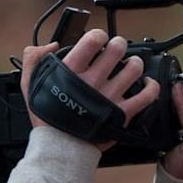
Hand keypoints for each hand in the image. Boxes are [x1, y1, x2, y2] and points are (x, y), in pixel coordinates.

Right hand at [19, 29, 160, 142]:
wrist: (60, 147)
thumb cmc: (47, 118)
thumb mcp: (30, 84)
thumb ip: (34, 59)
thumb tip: (51, 45)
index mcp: (72, 71)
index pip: (93, 40)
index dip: (99, 34)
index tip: (99, 39)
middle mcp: (93, 81)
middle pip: (117, 50)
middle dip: (119, 45)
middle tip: (117, 50)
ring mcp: (110, 97)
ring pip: (134, 69)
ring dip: (135, 63)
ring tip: (131, 66)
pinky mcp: (122, 113)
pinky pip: (146, 96)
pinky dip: (151, 87)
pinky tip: (147, 84)